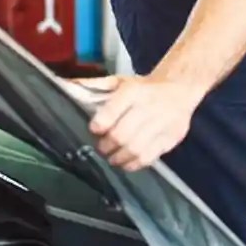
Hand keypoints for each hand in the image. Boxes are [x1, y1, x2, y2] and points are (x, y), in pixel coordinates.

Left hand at [88, 74, 204, 171]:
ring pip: (135, 149)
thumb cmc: (143, 88)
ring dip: (118, 158)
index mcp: (132, 91)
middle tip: (101, 148)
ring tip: (112, 157)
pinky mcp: (170, 138)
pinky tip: (126, 162)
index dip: (99, 126)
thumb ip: (94, 86)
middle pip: (121, 135)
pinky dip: (134, 164)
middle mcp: (148, 106)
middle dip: (106, 146)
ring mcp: (161, 124)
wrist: (179, 88)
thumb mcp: (120, 81)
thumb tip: (66, 86)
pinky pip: (149, 158)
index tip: (94, 130)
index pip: (111, 111)